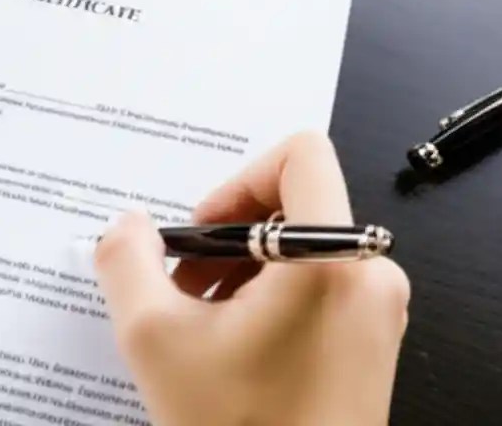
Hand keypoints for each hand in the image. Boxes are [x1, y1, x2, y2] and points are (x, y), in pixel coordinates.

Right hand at [95, 132, 409, 425]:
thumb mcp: (155, 339)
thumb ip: (127, 261)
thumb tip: (124, 227)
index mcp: (331, 259)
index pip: (301, 154)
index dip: (238, 178)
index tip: (202, 231)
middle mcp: (371, 275)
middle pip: (295, 204)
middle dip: (227, 239)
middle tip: (183, 286)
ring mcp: (378, 312)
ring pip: (303, 250)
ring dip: (242, 273)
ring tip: (200, 325)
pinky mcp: (371, 342)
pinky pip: (319, 288)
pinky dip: (268, 301)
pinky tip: (228, 348)